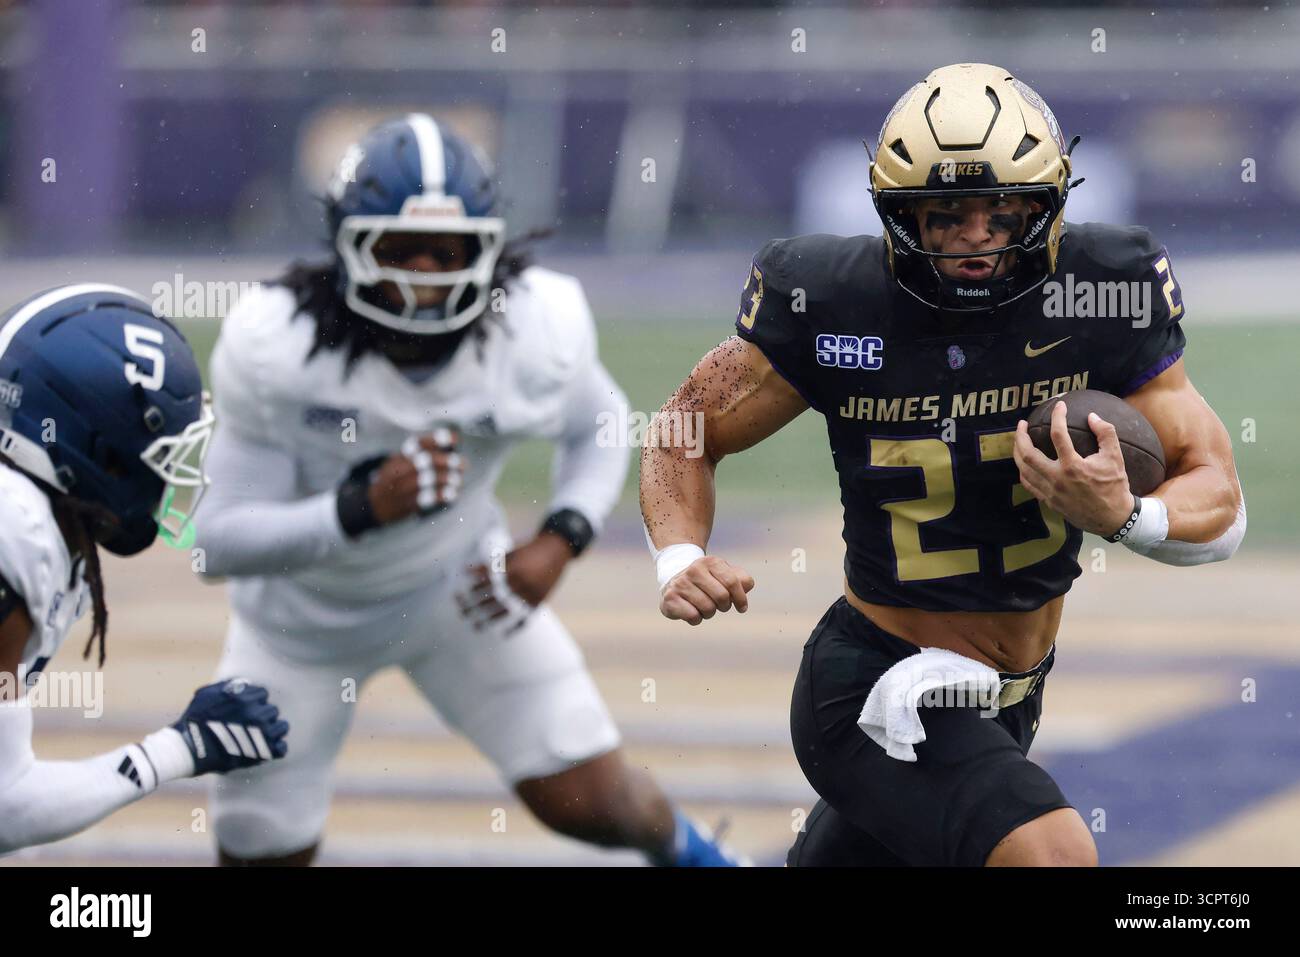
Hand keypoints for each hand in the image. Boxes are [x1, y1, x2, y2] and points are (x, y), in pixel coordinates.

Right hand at [172, 678, 288, 774]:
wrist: (189, 750)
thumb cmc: (195, 721)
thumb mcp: (206, 695)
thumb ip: (227, 685)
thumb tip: (245, 683)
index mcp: (244, 698)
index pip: (263, 694)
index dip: (254, 701)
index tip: (245, 709)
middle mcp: (255, 714)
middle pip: (272, 710)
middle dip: (262, 715)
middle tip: (250, 725)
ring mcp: (261, 734)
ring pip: (282, 727)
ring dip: (273, 730)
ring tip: (260, 736)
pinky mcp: (262, 753)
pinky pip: (282, 748)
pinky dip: (275, 748)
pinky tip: (264, 748)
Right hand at [368, 428, 463, 524]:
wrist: (373, 504)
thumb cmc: (393, 480)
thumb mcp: (399, 463)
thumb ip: (418, 456)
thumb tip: (450, 449)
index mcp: (399, 457)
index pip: (419, 444)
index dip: (438, 439)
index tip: (456, 439)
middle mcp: (399, 470)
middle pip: (425, 461)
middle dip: (447, 461)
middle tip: (462, 464)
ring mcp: (401, 488)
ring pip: (426, 480)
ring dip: (446, 479)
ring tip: (458, 480)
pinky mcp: (405, 504)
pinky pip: (425, 498)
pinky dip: (441, 495)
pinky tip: (452, 494)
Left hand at [455, 535, 571, 634]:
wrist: (557, 549)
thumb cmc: (530, 549)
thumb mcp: (511, 553)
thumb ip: (493, 565)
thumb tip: (470, 573)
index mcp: (513, 568)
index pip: (487, 581)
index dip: (473, 587)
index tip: (459, 593)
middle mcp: (521, 583)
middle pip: (493, 598)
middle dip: (475, 606)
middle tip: (461, 612)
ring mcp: (531, 593)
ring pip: (506, 611)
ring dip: (489, 620)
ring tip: (475, 626)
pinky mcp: (539, 600)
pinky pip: (527, 617)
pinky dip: (515, 628)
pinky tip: (503, 634)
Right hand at [659, 555, 754, 625]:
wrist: (674, 579)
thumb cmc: (707, 580)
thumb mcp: (725, 574)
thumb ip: (741, 579)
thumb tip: (747, 586)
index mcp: (711, 562)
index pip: (732, 582)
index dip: (741, 598)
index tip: (742, 608)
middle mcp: (694, 569)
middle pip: (722, 597)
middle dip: (724, 606)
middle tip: (719, 605)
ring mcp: (680, 583)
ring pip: (708, 608)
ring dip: (710, 613)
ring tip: (704, 606)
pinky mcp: (670, 598)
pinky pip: (693, 617)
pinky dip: (696, 619)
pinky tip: (692, 611)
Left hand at [1013, 403, 1133, 535]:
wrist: (1113, 518)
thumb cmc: (1115, 486)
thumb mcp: (1115, 457)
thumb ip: (1106, 433)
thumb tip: (1092, 416)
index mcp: (1073, 467)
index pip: (1058, 435)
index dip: (1057, 417)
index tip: (1059, 405)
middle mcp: (1057, 479)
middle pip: (1028, 455)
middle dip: (1020, 437)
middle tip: (1022, 424)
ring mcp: (1050, 492)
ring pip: (1023, 470)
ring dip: (1017, 453)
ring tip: (1019, 440)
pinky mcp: (1048, 501)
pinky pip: (1028, 484)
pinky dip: (1024, 470)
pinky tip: (1025, 462)